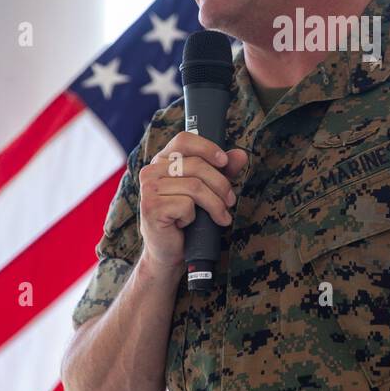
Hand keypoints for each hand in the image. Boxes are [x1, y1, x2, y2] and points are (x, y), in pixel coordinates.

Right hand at [138, 132, 248, 270]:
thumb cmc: (187, 218)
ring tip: (221, 216)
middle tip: (230, 201)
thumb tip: (240, 154)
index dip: (207, 147)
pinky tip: (188, 223)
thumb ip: (222, 170)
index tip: (224, 161)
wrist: (170, 251)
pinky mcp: (151, 207)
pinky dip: (195, 216)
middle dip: (221, 185)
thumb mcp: (208, 190)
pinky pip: (186, 204)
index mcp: (162, 161)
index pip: (184, 139)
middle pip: (197, 165)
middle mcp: (151, 171)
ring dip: (215, 204)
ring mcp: (148, 188)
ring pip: (195, 187)